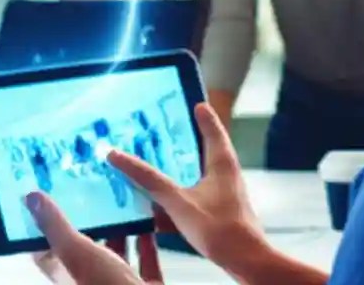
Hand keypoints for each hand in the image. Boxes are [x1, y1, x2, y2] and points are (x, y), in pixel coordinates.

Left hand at [27, 192, 162, 283]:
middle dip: (89, 221)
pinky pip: (145, 260)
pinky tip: (149, 220)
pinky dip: (146, 241)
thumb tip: (30, 197)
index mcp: (67, 276)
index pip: (47, 250)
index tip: (51, 195)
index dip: (47, 224)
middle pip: (84, 248)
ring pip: (116, 253)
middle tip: (93, 187)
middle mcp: (90, 281)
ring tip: (122, 199)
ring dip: (120, 229)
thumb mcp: (77, 254)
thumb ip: (56, 227)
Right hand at [107, 103, 266, 273]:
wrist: (245, 261)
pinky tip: (162, 204)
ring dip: (181, 171)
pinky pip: (197, 196)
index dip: (203, 116)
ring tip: (159, 166)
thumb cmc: (220, 229)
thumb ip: (148, 180)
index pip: (213, 130)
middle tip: (169, 131)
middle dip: (187, 142)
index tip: (196, 103)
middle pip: (206, 150)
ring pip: (200, 175)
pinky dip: (181, 194)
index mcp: (222, 163)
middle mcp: (227, 175)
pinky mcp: (222, 212)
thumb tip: (118, 156)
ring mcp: (226, 194)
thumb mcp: (177, 201)